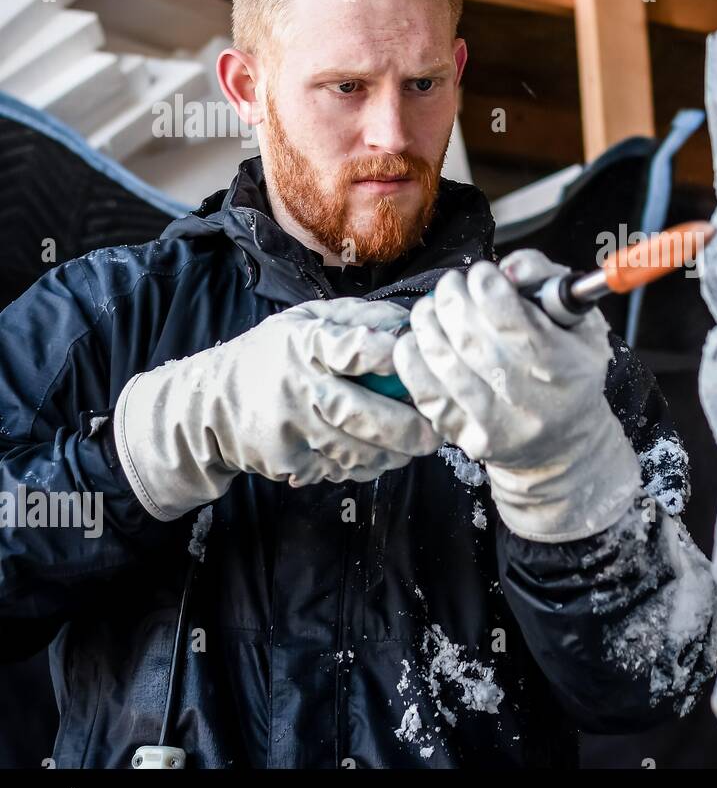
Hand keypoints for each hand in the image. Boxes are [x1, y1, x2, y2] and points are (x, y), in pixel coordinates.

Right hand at [115, 298, 438, 520]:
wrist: (209, 405)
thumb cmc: (272, 354)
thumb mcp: (306, 320)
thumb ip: (358, 318)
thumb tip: (411, 321)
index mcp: (304, 343)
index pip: (350, 348)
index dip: (388, 353)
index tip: (417, 357)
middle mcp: (297, 386)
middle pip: (359, 412)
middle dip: (405, 426)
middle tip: (437, 431)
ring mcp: (291, 429)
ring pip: (355, 449)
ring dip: (393, 452)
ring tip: (418, 446)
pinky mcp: (287, 462)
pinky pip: (340, 469)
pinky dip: (367, 466)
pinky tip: (382, 457)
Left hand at [393, 251, 641, 541]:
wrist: (563, 447)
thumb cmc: (572, 375)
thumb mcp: (582, 324)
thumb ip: (548, 280)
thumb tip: (510, 267)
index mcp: (561, 366)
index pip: (511, 320)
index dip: (486, 286)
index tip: (482, 273)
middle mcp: (528, 399)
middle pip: (471, 338)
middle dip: (452, 298)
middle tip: (452, 284)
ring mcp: (494, 423)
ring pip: (443, 361)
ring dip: (428, 322)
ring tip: (433, 306)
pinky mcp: (467, 438)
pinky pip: (426, 392)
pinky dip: (413, 358)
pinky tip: (418, 339)